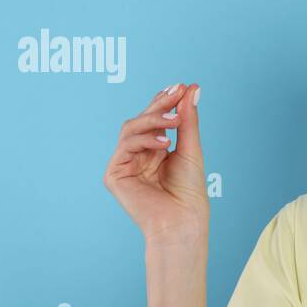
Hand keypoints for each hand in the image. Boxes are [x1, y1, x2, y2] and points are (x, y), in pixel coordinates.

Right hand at [101, 83, 208, 246]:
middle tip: (177, 92)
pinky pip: (125, 146)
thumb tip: (192, 88)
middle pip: (141, 119)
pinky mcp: (114, 174)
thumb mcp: (190, 148)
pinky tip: (164, 143)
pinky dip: (145, 140)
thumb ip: (187, 119)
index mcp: (155, 149)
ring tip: (175, 121)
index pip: (155, 119)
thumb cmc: (189, 191)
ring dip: (153, 120)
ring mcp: (125, 163)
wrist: (183, 220)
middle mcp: (138, 154)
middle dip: (159, 105)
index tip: (181, 86)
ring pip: (131, 128)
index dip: (165, 101)